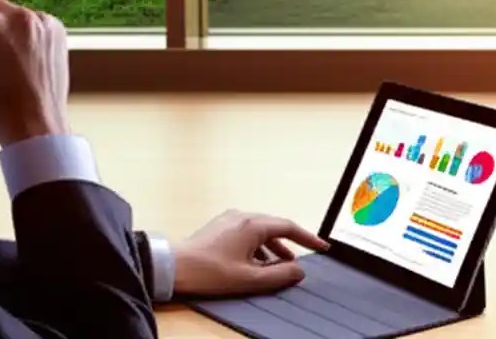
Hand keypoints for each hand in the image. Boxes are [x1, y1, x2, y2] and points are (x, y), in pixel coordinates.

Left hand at [174, 210, 329, 296]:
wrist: (173, 266)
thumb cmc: (210, 272)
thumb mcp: (249, 279)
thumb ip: (279, 275)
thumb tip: (300, 270)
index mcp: (254, 225)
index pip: (290, 227)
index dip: (308, 238)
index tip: (322, 247)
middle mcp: (244, 215)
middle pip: (276, 227)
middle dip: (290, 244)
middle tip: (301, 259)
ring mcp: (230, 218)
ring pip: (261, 230)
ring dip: (273, 247)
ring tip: (279, 265)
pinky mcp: (220, 225)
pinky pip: (247, 231)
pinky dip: (258, 245)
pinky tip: (255, 262)